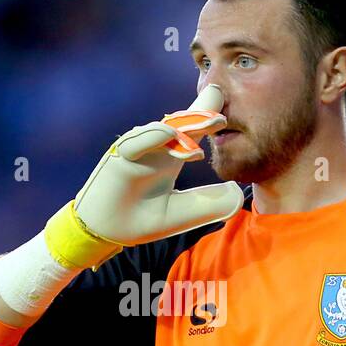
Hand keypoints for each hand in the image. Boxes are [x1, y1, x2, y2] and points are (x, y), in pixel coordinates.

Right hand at [71, 84, 242, 246]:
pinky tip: (173, 134)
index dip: (210, 119)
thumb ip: (209, 204)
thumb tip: (238, 193)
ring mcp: (139, 149)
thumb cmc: (142, 219)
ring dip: (188, 124)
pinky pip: (137, 141)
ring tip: (212, 123)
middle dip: (204, 115)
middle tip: (225, 114)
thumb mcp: (184, 214)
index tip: (232, 114)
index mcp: (171, 156)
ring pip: (163, 128)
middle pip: (182, 124)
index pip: (194, 132)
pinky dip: (154, 135)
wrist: (107, 232)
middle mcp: (156, 147)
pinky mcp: (120, 156)